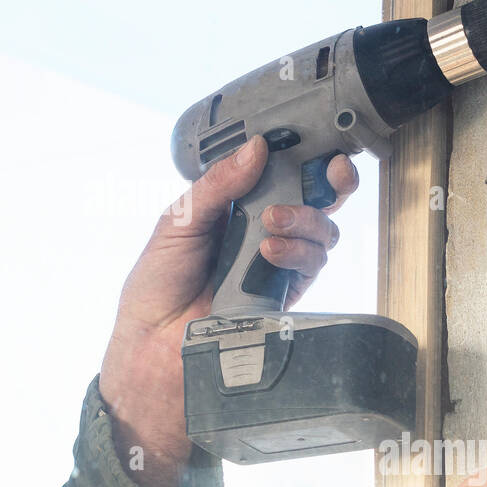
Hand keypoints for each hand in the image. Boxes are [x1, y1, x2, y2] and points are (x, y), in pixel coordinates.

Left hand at [98, 135, 358, 486]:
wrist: (154, 343)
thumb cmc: (157, 284)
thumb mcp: (179, 221)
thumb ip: (217, 185)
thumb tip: (256, 150)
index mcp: (233, 204)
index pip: (278, 172)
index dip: (303, 156)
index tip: (315, 143)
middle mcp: (261, 229)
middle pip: (315, 197)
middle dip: (331, 181)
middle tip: (328, 173)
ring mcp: (277, 261)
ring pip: (321, 229)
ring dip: (306, 219)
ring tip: (272, 224)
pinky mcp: (285, 292)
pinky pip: (312, 265)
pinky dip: (298, 252)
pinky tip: (272, 251)